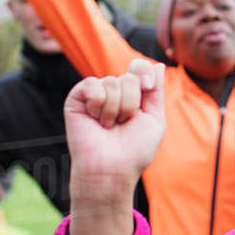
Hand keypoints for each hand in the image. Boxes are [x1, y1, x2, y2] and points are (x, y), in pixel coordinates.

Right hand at [65, 60, 165, 234]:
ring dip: (116, 109)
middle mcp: (113, 92)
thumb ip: (156, 91)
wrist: (112, 169)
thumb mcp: (154, 119)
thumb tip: (158, 64)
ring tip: (108, 127)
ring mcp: (94, 94)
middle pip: (129, 76)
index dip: (144, 73)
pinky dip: (99, 104)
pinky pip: (92, 85)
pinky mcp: (76, 99)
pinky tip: (95, 120)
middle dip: (132, 103)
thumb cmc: (134, 150)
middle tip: (123, 123)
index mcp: (132, 95)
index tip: (148, 87)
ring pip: (111, 81)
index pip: (139, 67)